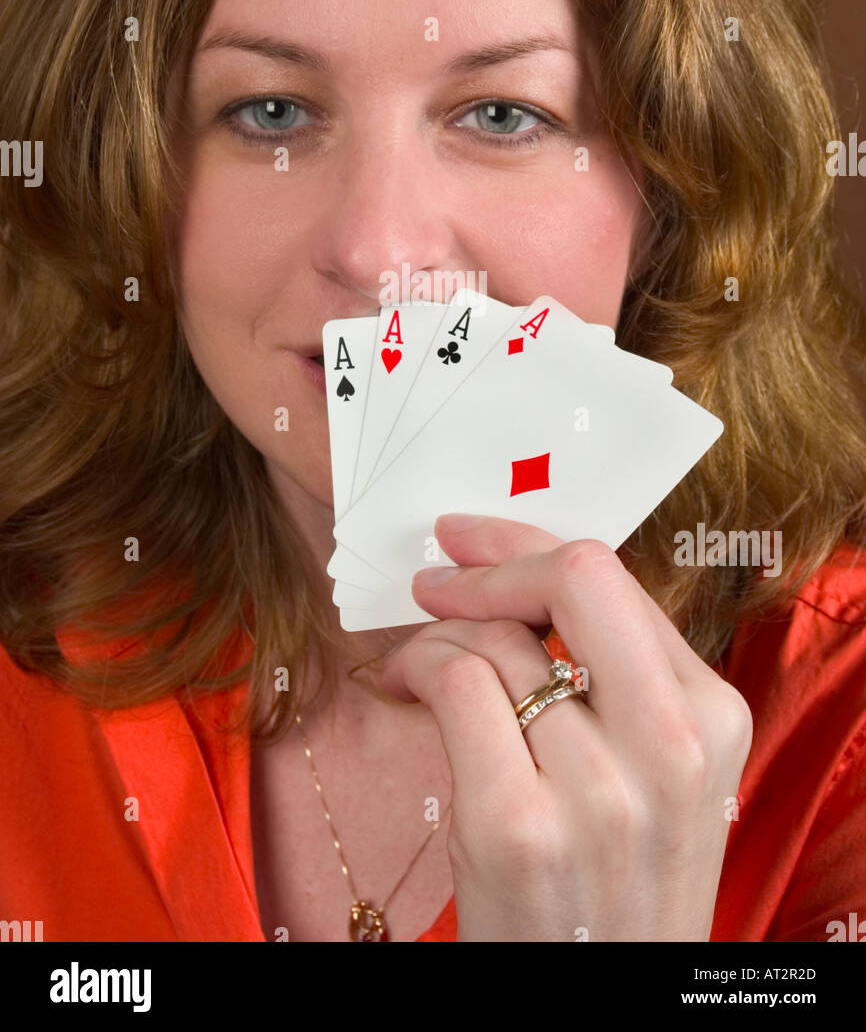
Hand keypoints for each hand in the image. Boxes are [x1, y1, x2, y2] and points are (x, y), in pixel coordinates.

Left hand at [379, 513, 752, 941]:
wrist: (599, 1001)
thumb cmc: (614, 882)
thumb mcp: (659, 776)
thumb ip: (619, 680)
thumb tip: (520, 579)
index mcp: (712, 718)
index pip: (615, 580)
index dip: (532, 545)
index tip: (477, 539)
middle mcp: (669, 748)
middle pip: (576, 578)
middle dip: (493, 559)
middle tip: (439, 571)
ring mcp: (596, 791)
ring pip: (497, 638)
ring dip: (438, 632)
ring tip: (419, 663)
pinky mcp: (517, 827)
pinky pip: (458, 685)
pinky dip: (418, 667)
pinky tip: (405, 686)